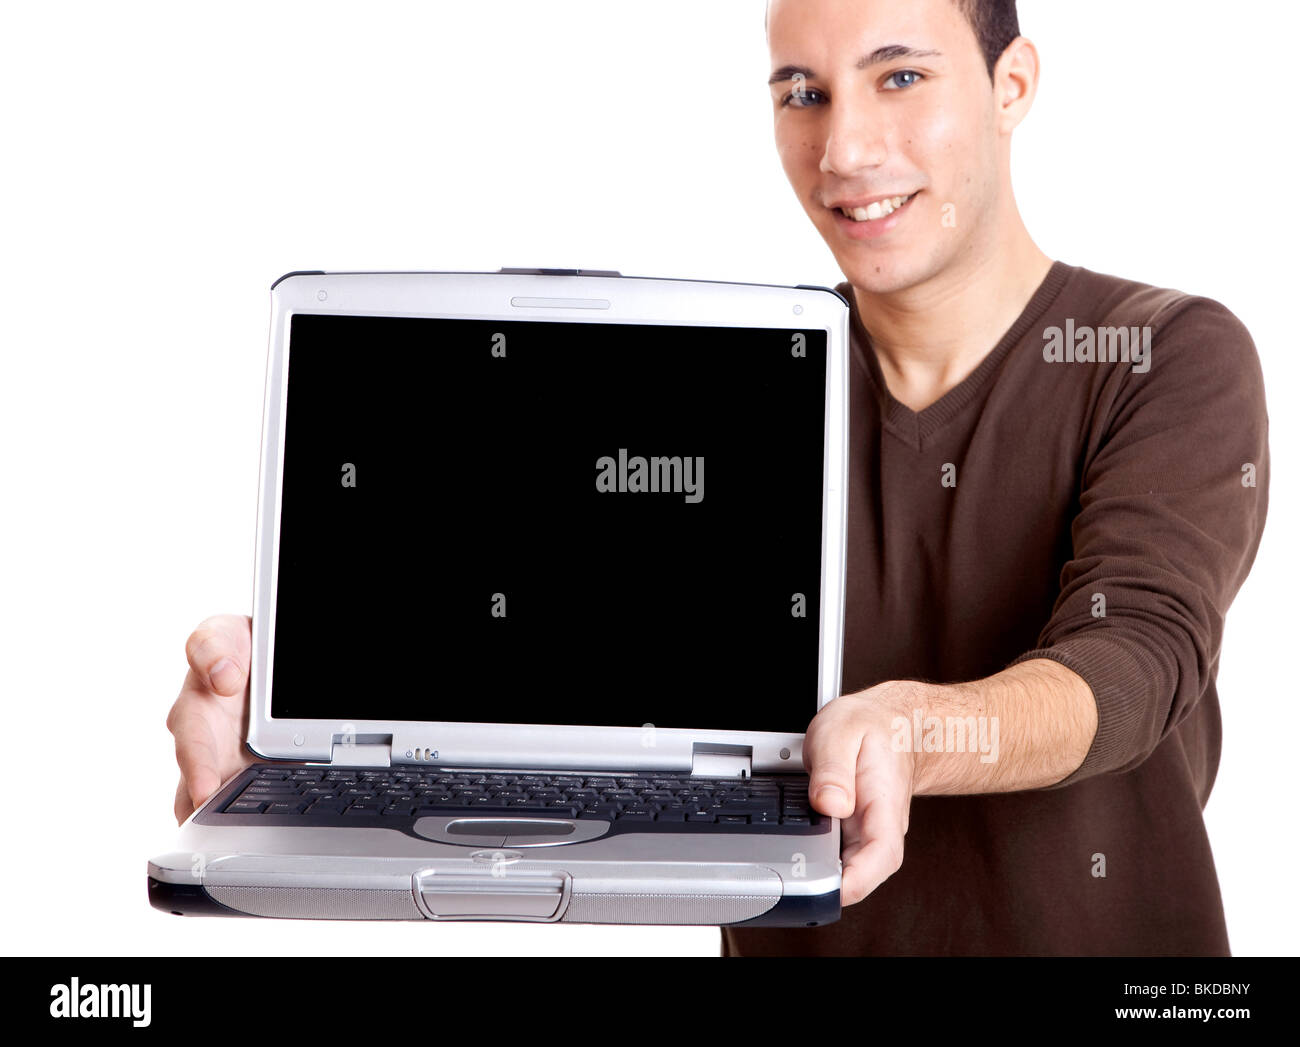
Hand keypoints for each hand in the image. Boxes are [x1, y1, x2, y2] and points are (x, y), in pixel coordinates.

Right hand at [166, 613, 261, 822]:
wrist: (269, 654)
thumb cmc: (235, 647)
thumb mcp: (220, 634)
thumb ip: (213, 648)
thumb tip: (223, 677)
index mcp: (196, 712)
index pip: (191, 743)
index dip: (198, 767)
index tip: (205, 789)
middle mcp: (210, 749)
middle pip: (203, 791)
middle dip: (212, 812)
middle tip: (224, 832)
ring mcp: (235, 767)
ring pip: (229, 805)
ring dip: (237, 821)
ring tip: (252, 840)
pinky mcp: (262, 778)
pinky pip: (263, 803)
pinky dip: (269, 816)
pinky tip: (283, 826)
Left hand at [803, 681, 922, 904]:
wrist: (891, 724)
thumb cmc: (870, 726)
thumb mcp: (841, 732)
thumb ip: (831, 768)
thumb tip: (827, 803)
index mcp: (884, 805)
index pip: (880, 857)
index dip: (853, 882)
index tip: (823, 890)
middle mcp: (880, 828)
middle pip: (860, 876)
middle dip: (824, 886)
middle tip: (787, 878)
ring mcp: (867, 833)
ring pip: (847, 870)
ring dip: (818, 872)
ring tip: (787, 861)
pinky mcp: (854, 833)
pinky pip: (837, 855)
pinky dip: (815, 856)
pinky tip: (795, 848)